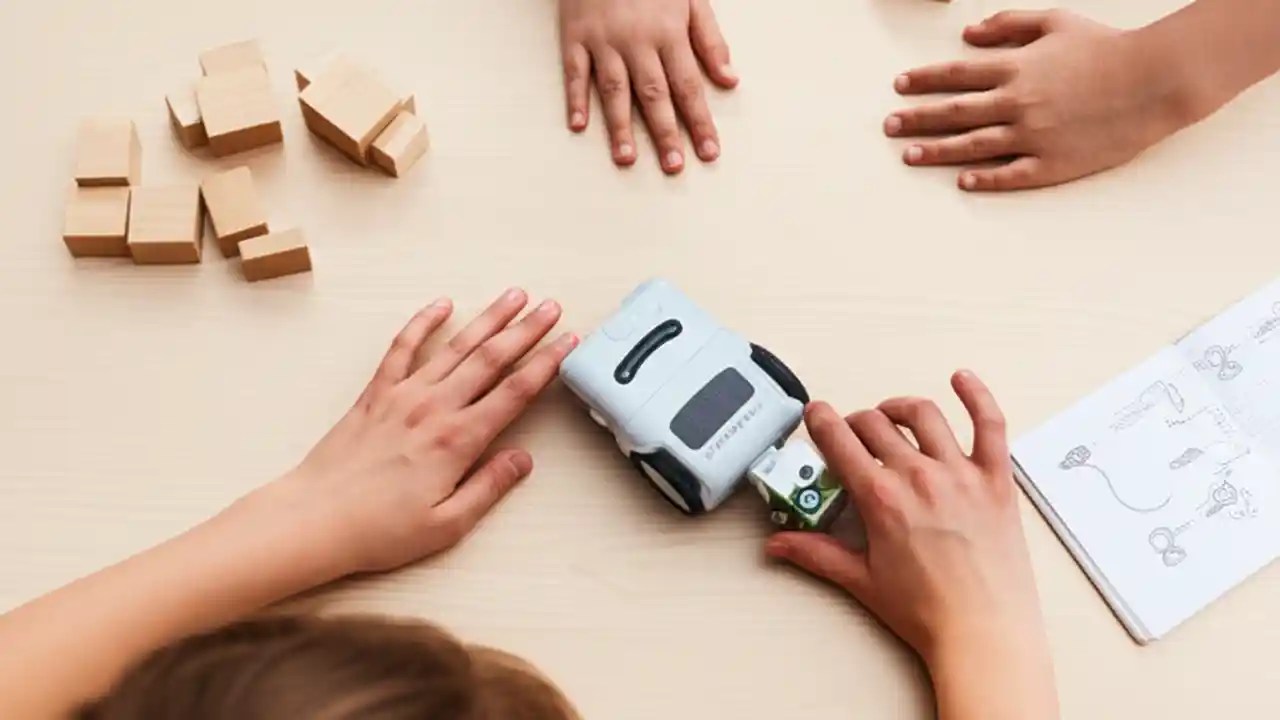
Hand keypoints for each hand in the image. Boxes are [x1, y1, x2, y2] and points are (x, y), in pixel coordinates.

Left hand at [254, 289, 577, 577]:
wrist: (315, 519)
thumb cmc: (379, 530)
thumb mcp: (447, 524)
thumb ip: (489, 487)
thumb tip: (523, 459)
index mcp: (458, 440)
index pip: (515, 392)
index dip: (546, 364)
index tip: (568, 342)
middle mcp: (435, 408)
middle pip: (491, 359)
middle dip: (526, 330)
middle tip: (551, 307)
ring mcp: (403, 395)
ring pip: (456, 346)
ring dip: (488, 319)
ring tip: (514, 296)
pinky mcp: (375, 393)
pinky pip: (402, 348)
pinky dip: (423, 323)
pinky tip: (442, 305)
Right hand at [559, 0, 738, 173]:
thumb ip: (711, 39)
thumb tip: (730, 79)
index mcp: (669, 32)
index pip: (689, 86)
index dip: (701, 121)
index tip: (709, 152)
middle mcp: (637, 40)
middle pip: (654, 94)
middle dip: (666, 132)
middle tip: (674, 166)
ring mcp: (603, 40)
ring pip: (614, 89)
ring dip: (620, 126)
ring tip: (627, 159)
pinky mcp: (575, 36)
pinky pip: (575, 72)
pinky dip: (575, 99)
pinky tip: (578, 125)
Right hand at [766, 372, 1046, 667]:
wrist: (983, 633)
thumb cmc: (928, 612)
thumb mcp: (862, 580)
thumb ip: (816, 553)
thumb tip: (779, 544)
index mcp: (881, 498)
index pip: (839, 440)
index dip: (822, 421)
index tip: (817, 414)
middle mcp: (919, 476)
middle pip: (876, 424)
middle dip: (855, 422)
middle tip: (851, 434)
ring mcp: (960, 474)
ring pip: (924, 415)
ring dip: (900, 407)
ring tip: (892, 415)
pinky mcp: (996, 480)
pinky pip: (989, 424)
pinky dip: (977, 395)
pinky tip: (962, 380)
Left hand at [885, 10, 1200, 190]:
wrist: (1154, 80)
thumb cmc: (1106, 48)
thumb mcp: (1056, 22)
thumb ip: (1009, 25)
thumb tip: (967, 34)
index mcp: (1016, 68)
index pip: (956, 75)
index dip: (923, 80)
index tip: (898, 86)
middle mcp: (1017, 102)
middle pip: (954, 112)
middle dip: (916, 118)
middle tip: (888, 125)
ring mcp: (1033, 135)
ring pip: (972, 146)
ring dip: (936, 151)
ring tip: (908, 155)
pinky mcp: (1052, 163)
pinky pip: (1010, 174)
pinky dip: (984, 178)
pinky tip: (961, 182)